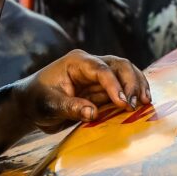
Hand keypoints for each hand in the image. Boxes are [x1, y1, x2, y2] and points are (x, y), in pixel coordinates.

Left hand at [13, 50, 150, 132]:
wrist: (31, 104)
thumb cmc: (36, 100)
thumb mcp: (50, 104)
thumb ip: (71, 107)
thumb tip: (93, 113)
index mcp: (76, 62)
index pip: (101, 69)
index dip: (115, 85)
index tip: (124, 103)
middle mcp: (90, 64)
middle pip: (119, 65)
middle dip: (131, 83)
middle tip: (137, 105)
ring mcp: (97, 76)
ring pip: (125, 73)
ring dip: (137, 86)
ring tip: (145, 103)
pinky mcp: (102, 88)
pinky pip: (123, 86)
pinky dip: (134, 92)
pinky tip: (143, 103)